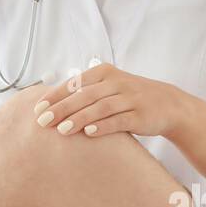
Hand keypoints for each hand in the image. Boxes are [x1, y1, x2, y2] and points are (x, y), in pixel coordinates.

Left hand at [31, 63, 188, 139]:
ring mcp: (130, 98)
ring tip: (62, 130)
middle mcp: (117, 83)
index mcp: (105, 73)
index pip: (75, 83)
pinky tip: (89, 133)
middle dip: (62, 109)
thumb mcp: (107, 88)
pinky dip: (104, 126)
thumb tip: (49, 105)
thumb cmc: (128, 98)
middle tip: (42, 122)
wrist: (168, 105)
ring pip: (101, 107)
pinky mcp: (141, 115)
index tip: (37, 109)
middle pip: (85, 95)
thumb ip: (83, 93)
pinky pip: (120, 120)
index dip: (55, 96)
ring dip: (80, 118)